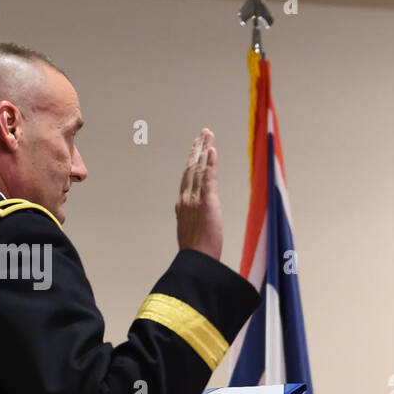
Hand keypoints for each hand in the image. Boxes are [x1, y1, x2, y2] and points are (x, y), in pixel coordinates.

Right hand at [175, 128, 223, 260]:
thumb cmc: (196, 252)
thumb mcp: (190, 231)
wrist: (197, 260)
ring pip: (198, 168)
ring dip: (203, 149)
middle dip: (197, 148)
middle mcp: (186, 198)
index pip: (187, 177)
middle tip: (203, 133)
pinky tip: (211, 150)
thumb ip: (190, 219)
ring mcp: (195, 199)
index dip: (191, 161)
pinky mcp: (206, 203)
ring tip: (208, 134)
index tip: (196, 149)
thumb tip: (191, 215)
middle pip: (191, 167)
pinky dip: (209, 163)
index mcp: (182, 205)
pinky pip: (208, 178)